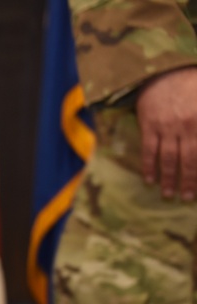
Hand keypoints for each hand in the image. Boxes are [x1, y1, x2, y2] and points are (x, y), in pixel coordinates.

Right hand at [136, 66, 196, 200]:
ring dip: (169, 179)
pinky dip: (149, 166)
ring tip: (168, 195)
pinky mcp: (149, 125)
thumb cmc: (192, 84)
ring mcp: (166, 126)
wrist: (164, 69)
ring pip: (168, 158)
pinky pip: (148, 150)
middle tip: (186, 198)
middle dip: (188, 181)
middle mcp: (186, 126)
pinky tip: (150, 179)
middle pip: (189, 160)